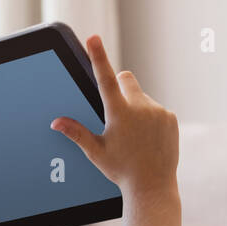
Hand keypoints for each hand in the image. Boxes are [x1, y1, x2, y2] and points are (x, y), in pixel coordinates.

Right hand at [49, 34, 177, 196]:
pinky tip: (147, 139)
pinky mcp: (170, 117)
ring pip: (141, 96)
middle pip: (125, 79)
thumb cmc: (121, 171)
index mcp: (119, 114)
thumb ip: (76, 132)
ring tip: (134, 136)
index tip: (93, 38)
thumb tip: (56, 122)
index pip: (105, 79)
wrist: (152, 187)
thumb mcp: (96, 152)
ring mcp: (158, 112)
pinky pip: (156, 108)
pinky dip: (150, 117)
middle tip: (116, 112)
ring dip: (135, 107)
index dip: (98, 57)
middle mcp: (140, 108)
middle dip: (119, 87)